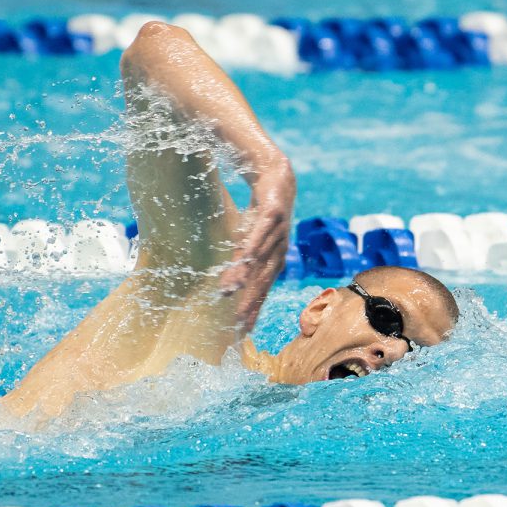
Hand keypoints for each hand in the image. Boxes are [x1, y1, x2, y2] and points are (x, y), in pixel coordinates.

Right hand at [220, 157, 295, 333]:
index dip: (254, 309)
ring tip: (231, 293)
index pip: (263, 290)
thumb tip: (226, 289)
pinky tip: (242, 259)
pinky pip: (259, 233)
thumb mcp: (247, 241)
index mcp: (275, 260)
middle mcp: (279, 250)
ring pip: (259, 259)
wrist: (275, 176)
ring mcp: (277, 233)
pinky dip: (251, 247)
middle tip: (239, 322)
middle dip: (251, 302)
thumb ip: (240, 264)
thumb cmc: (261, 214)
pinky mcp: (272, 214)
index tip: (243, 330)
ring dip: (246, 277)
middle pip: (263, 280)